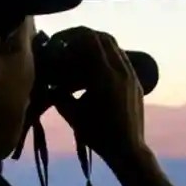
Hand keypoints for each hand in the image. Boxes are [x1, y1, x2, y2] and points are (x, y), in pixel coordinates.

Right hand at [47, 26, 146, 166]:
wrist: (128, 150)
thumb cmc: (98, 134)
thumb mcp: (72, 114)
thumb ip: (59, 95)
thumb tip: (48, 83)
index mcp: (105, 75)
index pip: (90, 39)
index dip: (72, 35)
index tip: (59, 41)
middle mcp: (121, 70)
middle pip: (104, 38)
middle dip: (85, 37)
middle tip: (69, 45)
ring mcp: (132, 76)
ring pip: (116, 47)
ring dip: (98, 46)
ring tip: (82, 55)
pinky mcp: (137, 83)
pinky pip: (123, 60)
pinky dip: (108, 57)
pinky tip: (97, 68)